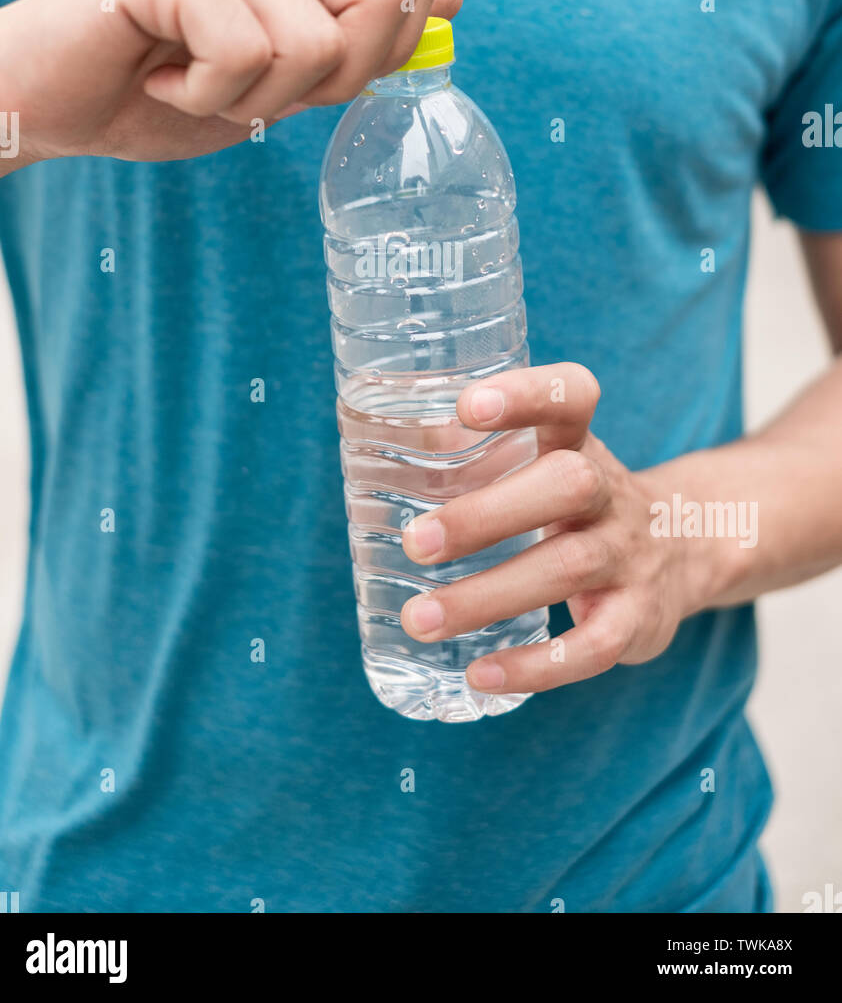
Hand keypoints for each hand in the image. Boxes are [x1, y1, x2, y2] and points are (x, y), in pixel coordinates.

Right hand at [0, 0, 460, 165]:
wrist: (46, 106)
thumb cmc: (156, 93)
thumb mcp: (279, 79)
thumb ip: (352, 40)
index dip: (389, 44)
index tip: (315, 78)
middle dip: (337, 76)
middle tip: (258, 86)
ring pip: (313, 41)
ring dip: (256, 98)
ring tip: (196, 80)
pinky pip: (244, 53)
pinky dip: (208, 97)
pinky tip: (162, 77)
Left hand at [400, 363, 715, 694]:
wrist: (688, 544)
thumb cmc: (578, 496)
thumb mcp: (546, 457)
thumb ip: (475, 449)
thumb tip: (379, 438)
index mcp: (580, 440)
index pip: (570, 395)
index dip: (525, 395)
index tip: (467, 405)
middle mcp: (609, 491)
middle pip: (568, 485)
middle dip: (488, 514)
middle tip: (415, 541)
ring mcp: (628, 555)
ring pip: (566, 569)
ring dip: (486, 596)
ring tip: (418, 618)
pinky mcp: (637, 619)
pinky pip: (592, 647)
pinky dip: (535, 668)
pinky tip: (478, 674)